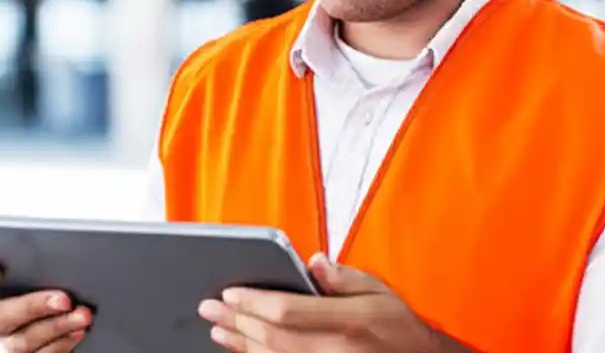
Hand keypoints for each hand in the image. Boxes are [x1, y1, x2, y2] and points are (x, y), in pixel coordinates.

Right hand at [0, 265, 92, 351]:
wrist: (72, 305)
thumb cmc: (53, 279)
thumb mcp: (42, 267)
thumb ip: (36, 261)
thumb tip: (56, 249)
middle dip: (33, 306)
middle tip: (63, 298)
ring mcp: (11, 342)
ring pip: (22, 342)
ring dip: (57, 326)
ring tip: (82, 314)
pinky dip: (63, 342)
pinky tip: (78, 329)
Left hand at [198, 254, 468, 352]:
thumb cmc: (396, 326)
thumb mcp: (379, 291)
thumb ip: (345, 277)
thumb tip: (315, 261)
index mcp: (350, 320)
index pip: (289, 312)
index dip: (253, 303)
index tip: (229, 294)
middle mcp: (336, 349)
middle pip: (273, 338)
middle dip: (236, 322)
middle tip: (208, 309)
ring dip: (241, 345)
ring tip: (218, 330)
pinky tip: (244, 350)